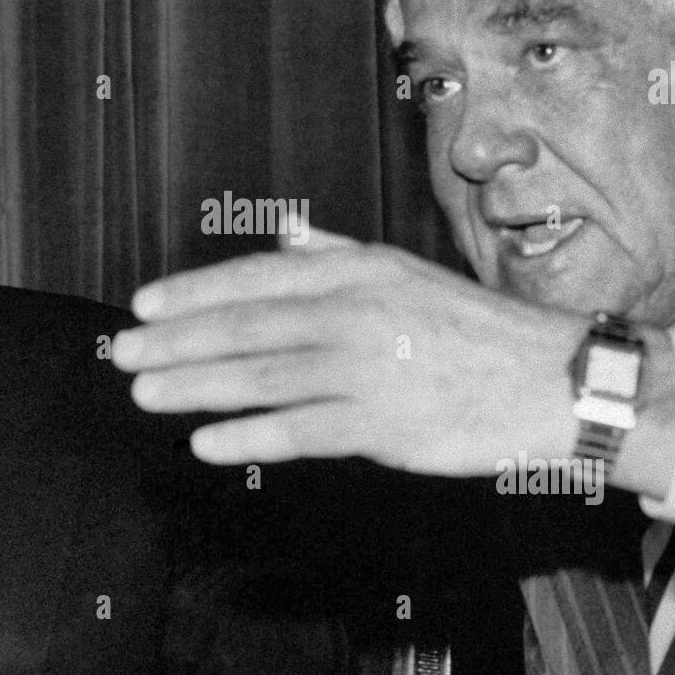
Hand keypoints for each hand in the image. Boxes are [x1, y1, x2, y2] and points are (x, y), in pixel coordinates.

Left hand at [111, 223, 590, 474]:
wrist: (553, 379)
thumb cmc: (475, 329)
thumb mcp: (407, 272)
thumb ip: (338, 253)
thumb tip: (283, 233)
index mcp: (359, 271)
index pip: (258, 277)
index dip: (194, 291)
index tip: (144, 307)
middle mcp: (355, 311)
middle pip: (248, 325)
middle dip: (177, 341)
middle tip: (121, 354)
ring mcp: (368, 368)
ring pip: (263, 373)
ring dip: (197, 385)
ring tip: (145, 393)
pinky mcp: (385, 423)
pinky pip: (302, 429)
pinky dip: (250, 434)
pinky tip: (207, 441)